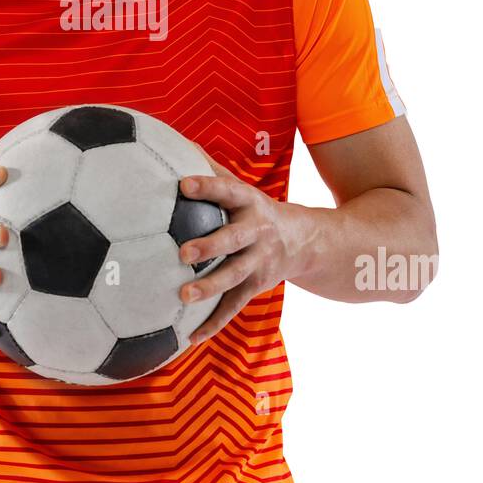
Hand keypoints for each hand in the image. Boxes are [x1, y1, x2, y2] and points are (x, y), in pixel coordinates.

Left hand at [178, 148, 303, 345]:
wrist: (307, 242)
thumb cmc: (256, 210)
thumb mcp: (242, 188)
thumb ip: (211, 169)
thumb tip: (175, 144)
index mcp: (249, 203)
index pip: (227, 191)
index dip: (206, 187)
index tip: (183, 184)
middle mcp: (256, 232)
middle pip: (233, 239)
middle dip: (209, 245)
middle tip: (182, 252)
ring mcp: (258, 263)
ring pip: (234, 277)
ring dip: (209, 287)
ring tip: (183, 296)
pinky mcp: (256, 287)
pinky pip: (233, 307)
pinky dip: (213, 324)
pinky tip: (189, 339)